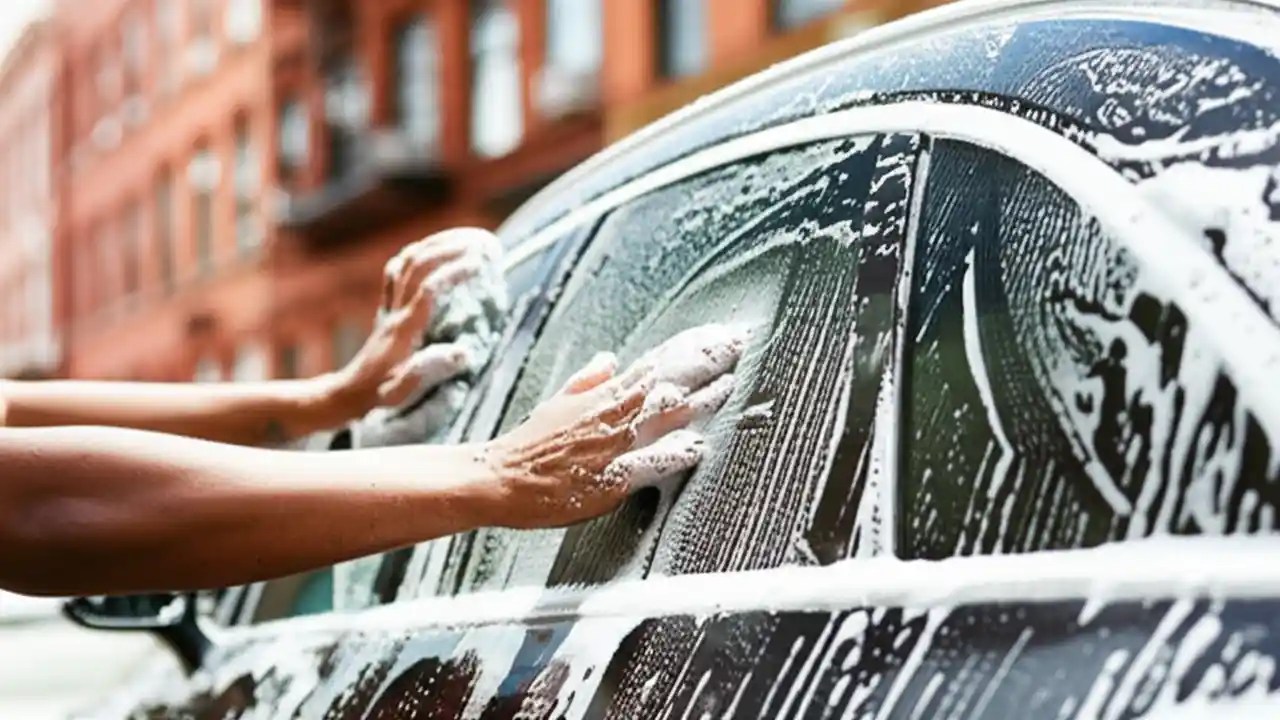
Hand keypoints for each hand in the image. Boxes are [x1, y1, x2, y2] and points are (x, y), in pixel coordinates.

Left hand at [325, 228, 500, 419]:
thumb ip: (428, 373)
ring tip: (466, 238)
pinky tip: (435, 250)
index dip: (453, 273)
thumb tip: (464, 353)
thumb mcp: (401, 393)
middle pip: (418, 265)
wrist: (349, 394)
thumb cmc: (378, 397)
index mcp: (403, 330)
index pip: (428, 290)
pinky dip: (419, 254)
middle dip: (450, 248)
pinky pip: (399, 270)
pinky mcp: (388, 307)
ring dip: (436, 244)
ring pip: (408, 261)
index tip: (480, 263)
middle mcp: (395, 312)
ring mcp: (390, 306)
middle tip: (483, 242)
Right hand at [480, 323, 746, 528]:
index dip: (690, 347)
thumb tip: (609, 359)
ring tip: (729, 385)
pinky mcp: (606, 480)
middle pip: (667, 381)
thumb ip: (588, 381)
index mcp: (604, 396)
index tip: (720, 332)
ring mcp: (612, 445)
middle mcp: (612, 414)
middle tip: (738, 343)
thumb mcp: (559, 402)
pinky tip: (696, 447)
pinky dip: (669, 454)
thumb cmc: (529, 444)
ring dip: (698, 401)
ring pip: (663, 417)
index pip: (656, 363)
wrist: (498, 477)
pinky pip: (644, 466)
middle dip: (704, 362)